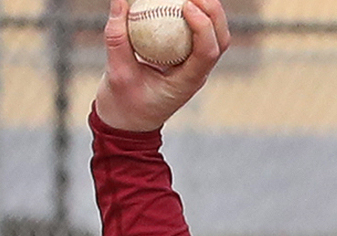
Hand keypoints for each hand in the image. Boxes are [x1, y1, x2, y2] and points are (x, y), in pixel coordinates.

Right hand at [93, 0, 230, 132]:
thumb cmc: (123, 105)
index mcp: (187, 82)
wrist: (127, 123)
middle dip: (213, 12)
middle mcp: (197, 73)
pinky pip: (195, 34)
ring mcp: (194, 66)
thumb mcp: (116, 73)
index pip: (207, 52)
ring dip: (207, 12)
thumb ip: (117, 39)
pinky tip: (177, 3)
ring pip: (214, 36)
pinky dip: (192, 17)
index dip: (203, 26)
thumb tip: (120, 2)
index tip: (186, 5)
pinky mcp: (185, 58)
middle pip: (220, 39)